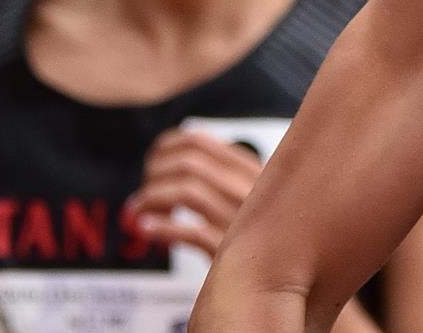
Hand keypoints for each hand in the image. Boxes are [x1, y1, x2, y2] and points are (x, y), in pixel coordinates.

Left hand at [128, 129, 264, 256]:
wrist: (283, 280)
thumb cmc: (268, 239)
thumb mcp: (258, 197)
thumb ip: (225, 177)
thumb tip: (174, 162)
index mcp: (253, 171)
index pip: (199, 141)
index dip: (165, 147)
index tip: (153, 159)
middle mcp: (250, 192)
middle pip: (188, 164)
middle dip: (154, 174)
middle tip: (144, 188)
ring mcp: (241, 223)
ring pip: (186, 192)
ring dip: (151, 198)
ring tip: (139, 210)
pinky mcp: (231, 253)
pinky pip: (189, 233)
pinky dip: (160, 228)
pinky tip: (148, 229)